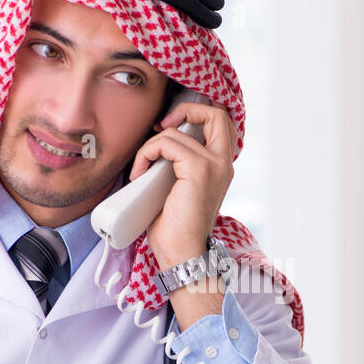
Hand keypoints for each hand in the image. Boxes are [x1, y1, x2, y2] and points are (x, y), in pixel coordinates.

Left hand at [127, 100, 236, 267]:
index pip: (220, 123)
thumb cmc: (175, 229)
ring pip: (178, 131)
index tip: (169, 127)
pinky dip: (147, 153)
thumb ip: (177, 165)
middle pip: (215, 114)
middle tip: (162, 127)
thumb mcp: (178, 188)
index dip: (196, 113)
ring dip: (151, 145)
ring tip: (141, 168)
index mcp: (221, 167)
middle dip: (185, 109)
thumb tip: (156, 146)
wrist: (182, 254)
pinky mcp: (199, 170)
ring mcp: (214, 165)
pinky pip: (167, 143)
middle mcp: (223, 164)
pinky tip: (139, 173)